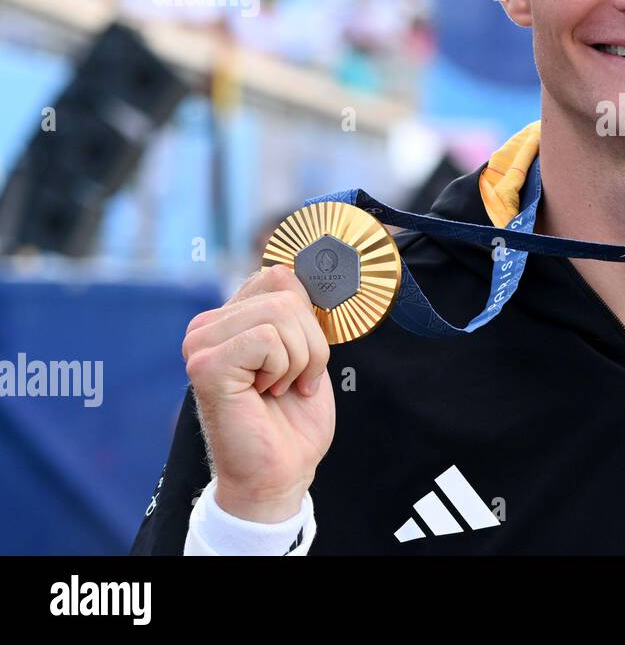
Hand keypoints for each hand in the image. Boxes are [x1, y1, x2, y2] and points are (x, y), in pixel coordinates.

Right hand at [183, 263, 333, 522]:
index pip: (281, 274)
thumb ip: (300, 308)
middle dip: (310, 341)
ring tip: (279, 388)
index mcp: (230, 316)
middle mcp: (207, 325)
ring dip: (300, 358)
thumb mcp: (307, 348)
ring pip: (281, 313)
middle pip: (285, 290)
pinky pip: (268, 338)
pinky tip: (266, 393)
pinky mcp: (205, 365)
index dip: (309, 316)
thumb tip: (313, 263)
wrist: (282, 471)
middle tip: (293, 380)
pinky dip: (284, 368)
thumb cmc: (294, 416)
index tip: (304, 358)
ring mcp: (201, 343)